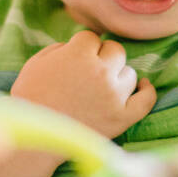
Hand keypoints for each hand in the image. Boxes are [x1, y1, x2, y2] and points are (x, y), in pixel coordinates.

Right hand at [10, 30, 155, 138]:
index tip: (74, 61)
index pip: (91, 38)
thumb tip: (83, 45)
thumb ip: (61, 48)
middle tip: (88, 73)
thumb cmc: (30, 99)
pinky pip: (146, 100)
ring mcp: (114, 95)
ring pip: (130, 73)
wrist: (33, 139)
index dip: (82, 48)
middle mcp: (100, 71)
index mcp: (78, 54)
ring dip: (118, 76)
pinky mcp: (122, 118)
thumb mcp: (36, 63)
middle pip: (115, 51)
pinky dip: (147, 91)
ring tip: (102, 87)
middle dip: (102, 58)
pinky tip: (143, 86)